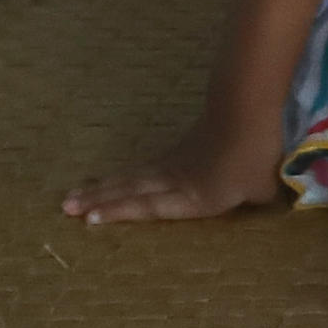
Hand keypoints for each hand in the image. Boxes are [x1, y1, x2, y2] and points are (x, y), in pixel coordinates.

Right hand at [61, 116, 285, 222]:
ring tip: (77, 191)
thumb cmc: (258, 154)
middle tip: (65, 205)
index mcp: (194, 196)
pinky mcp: (182, 144)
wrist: (248, 108)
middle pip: (131, 189)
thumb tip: (261, 200)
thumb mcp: (263, 187)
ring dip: (105, 184)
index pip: (151, 207)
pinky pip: (146, 164)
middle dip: (98, 198)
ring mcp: (176, 159)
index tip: (90, 219)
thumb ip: (255, 199)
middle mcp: (176, 180)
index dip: (121, 213)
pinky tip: (117, 177)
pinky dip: (127, 173)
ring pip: (134, 174)